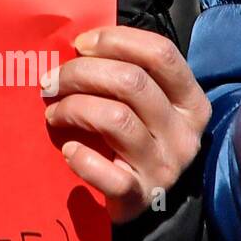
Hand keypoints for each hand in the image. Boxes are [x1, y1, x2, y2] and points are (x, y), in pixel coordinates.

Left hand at [43, 26, 210, 223]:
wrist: (139, 200)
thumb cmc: (130, 137)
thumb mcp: (139, 103)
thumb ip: (120, 71)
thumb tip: (76, 44)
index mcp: (189, 101)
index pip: (161, 54)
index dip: (116, 40)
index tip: (80, 44)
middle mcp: (184, 133)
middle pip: (132, 82)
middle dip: (81, 73)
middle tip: (51, 81)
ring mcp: (166, 167)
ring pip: (116, 118)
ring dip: (73, 109)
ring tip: (54, 114)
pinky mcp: (142, 197)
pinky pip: (110, 176)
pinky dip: (83, 159)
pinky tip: (68, 151)